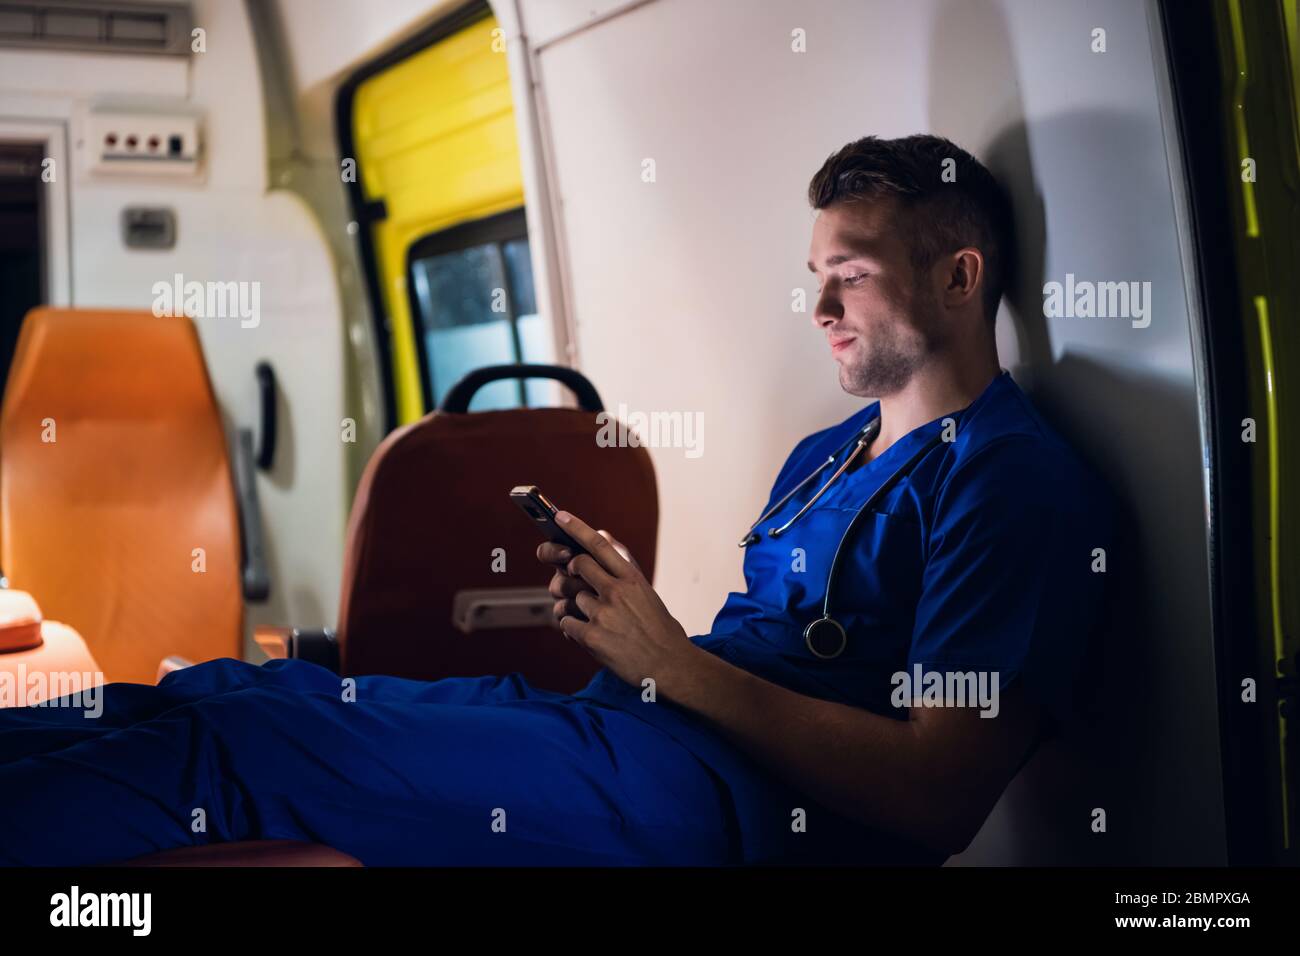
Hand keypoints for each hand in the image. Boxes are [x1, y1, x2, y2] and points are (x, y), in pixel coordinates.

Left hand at [549, 510, 696, 691]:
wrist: (670, 665)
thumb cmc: (660, 629)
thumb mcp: (646, 592)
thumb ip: (623, 567)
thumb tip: (603, 536)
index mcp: (632, 578)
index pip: (599, 544)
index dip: (577, 528)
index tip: (561, 516)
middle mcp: (616, 592)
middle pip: (577, 565)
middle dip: (571, 570)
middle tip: (574, 577)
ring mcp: (603, 614)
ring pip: (571, 597)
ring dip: (575, 606)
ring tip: (590, 619)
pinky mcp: (592, 637)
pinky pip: (566, 623)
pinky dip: (571, 627)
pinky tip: (585, 634)